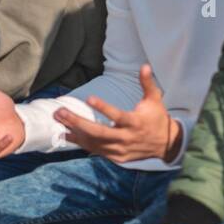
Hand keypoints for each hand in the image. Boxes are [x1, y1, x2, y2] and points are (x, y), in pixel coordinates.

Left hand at [55, 65, 181, 162]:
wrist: (165, 145)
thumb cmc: (156, 118)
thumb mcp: (155, 100)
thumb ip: (147, 83)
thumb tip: (144, 66)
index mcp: (135, 123)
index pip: (118, 116)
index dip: (103, 108)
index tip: (89, 97)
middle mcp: (126, 138)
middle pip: (99, 132)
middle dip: (77, 122)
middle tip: (60, 112)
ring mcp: (120, 149)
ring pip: (93, 142)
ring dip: (74, 131)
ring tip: (58, 119)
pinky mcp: (116, 157)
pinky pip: (95, 150)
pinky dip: (80, 142)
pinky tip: (65, 133)